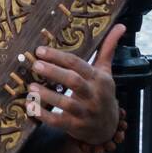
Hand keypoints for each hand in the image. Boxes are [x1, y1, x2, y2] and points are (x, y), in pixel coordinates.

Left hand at [26, 23, 125, 146]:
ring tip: (31, 87)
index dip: (59, 57)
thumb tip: (121, 25)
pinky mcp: (76, 126)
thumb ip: (108, 48)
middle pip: (74, 81)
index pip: (78, 64)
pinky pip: (58, 121)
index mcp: (98, 79)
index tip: (40, 50)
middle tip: (35, 65)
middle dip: (54, 72)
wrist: (107, 127)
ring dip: (47, 95)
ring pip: (66, 104)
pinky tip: (31, 106)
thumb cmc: (102, 93)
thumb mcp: (106, 71)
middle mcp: (93, 95)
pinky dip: (44, 115)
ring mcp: (85, 112)